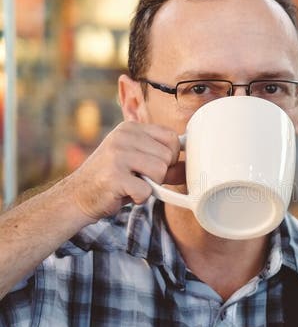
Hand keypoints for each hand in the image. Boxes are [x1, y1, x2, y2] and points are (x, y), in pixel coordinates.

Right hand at [63, 121, 182, 222]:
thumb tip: (189, 167)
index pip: (170, 137)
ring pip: (160, 171)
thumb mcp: (137, 164)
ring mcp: (117, 155)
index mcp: (130, 128)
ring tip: (131, 184)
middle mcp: (123, 137)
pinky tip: (123, 193)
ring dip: (150, 186)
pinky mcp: (114, 176)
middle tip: (140, 178)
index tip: (157, 165)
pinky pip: (146, 190)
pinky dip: (139, 198)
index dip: (171, 156)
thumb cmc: (112, 180)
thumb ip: (163, 163)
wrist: (77, 196)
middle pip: (167, 156)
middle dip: (160, 174)